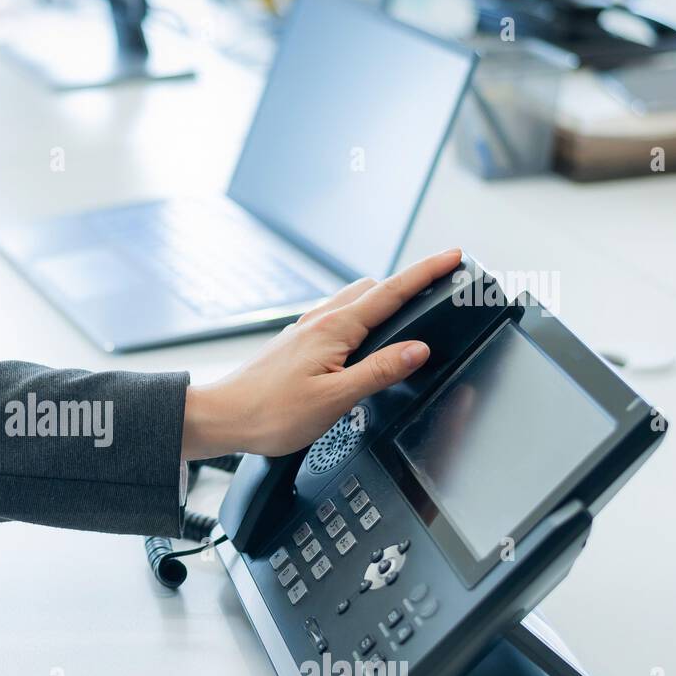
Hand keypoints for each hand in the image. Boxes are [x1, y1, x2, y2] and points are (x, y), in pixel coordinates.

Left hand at [181, 248, 461, 460]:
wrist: (222, 417)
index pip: (391, 292)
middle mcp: (318, 322)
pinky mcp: (295, 344)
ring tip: (408, 309)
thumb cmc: (269, 412)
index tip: (453, 257)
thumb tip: (417, 350)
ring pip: (353, 302)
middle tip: (439, 283)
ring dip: (382, 299)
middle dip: (408, 283)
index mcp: (333, 329)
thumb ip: (379, 372)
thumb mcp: (335, 399)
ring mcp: (305, 331)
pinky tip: (361, 336)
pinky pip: (336, 318)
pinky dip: (359, 317)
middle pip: (374, 290)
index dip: (426, 273)